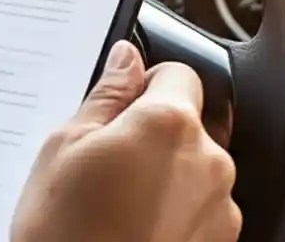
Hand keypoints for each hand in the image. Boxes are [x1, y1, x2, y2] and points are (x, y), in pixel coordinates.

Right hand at [11, 40, 240, 241]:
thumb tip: (126, 59)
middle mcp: (209, 161)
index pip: (179, 72)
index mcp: (169, 124)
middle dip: (152, 133)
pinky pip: (199, 207)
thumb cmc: (65, 236)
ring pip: (194, 167)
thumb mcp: (65, 148)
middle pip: (188, 123)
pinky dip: (173, 211)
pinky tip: (132, 227)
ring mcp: (220, 207)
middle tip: (103, 163)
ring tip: (114, 203)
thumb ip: (106, 95)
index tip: (118, 107)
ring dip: (164, 174)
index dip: (145, 85)